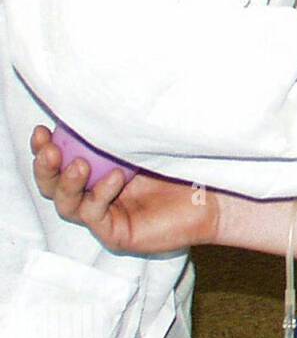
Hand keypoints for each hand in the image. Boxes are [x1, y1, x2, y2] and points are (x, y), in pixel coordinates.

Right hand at [31, 126, 218, 254]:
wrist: (213, 195)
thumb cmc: (184, 167)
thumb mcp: (143, 145)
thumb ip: (117, 134)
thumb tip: (91, 103)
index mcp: (97, 173)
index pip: (60, 164)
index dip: (45, 149)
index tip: (42, 130)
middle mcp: (95, 196)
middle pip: (54, 187)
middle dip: (46, 167)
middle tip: (48, 150)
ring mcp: (105, 217)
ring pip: (68, 204)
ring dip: (67, 183)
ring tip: (78, 164)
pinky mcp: (116, 234)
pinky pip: (96, 215)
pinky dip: (101, 195)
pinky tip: (114, 178)